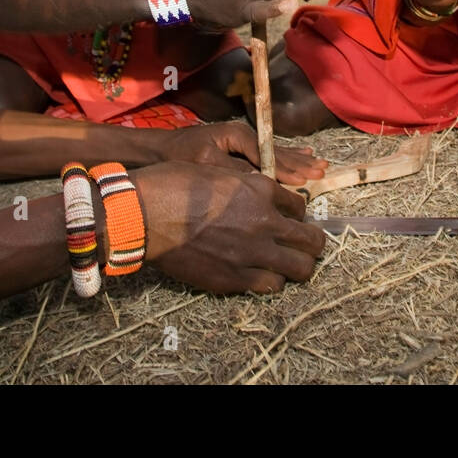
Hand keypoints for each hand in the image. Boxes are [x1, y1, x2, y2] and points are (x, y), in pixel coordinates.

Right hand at [131, 161, 325, 293]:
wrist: (145, 215)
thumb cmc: (174, 185)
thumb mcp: (218, 171)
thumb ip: (249, 185)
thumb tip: (265, 195)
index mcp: (260, 191)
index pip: (301, 206)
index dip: (297, 213)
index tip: (289, 218)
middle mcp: (263, 224)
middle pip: (313, 243)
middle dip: (311, 243)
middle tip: (301, 244)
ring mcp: (250, 255)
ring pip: (298, 271)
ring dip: (293, 266)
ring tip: (281, 263)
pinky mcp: (232, 280)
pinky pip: (268, 286)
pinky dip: (268, 280)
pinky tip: (255, 272)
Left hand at [149, 121, 327, 186]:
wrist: (161, 149)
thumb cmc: (180, 155)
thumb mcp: (205, 163)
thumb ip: (233, 171)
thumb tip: (258, 180)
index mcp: (238, 135)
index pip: (267, 154)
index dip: (286, 168)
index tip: (303, 179)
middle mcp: (244, 135)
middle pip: (277, 152)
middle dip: (300, 163)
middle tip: (322, 170)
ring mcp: (243, 142)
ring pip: (276, 153)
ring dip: (298, 160)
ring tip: (320, 164)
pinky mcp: (240, 149)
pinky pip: (268, 155)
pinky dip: (286, 158)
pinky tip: (302, 156)